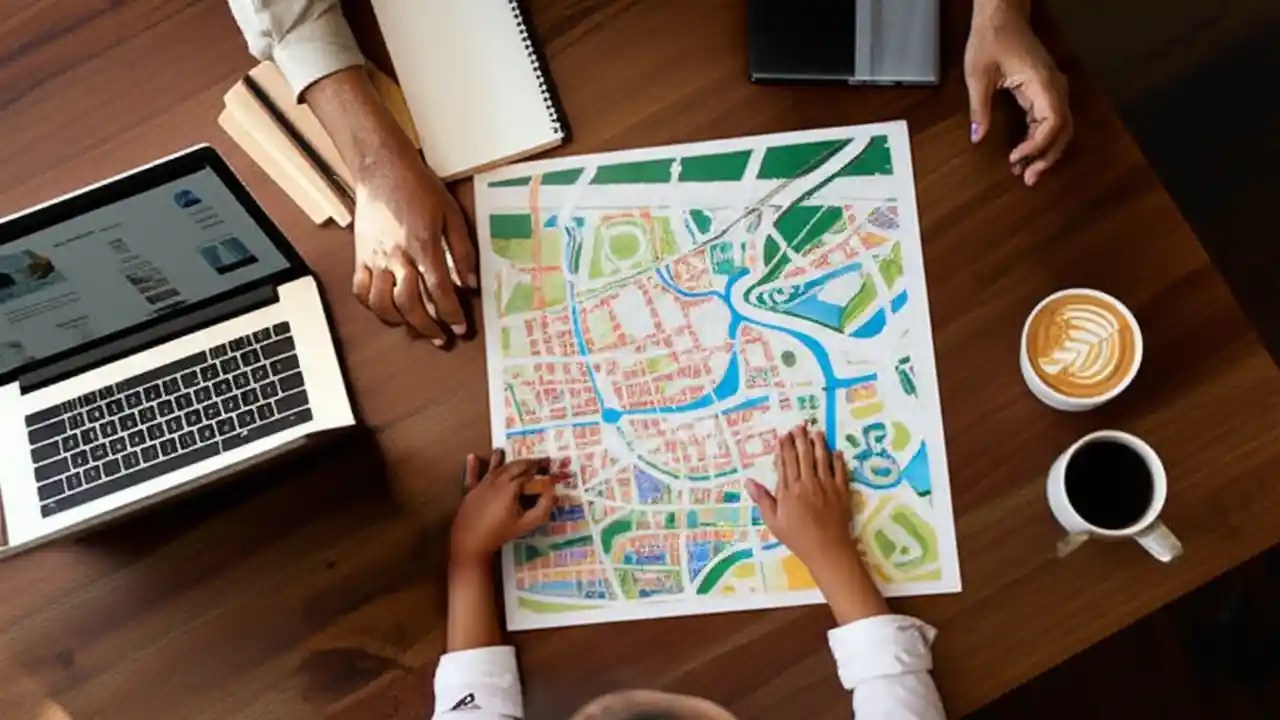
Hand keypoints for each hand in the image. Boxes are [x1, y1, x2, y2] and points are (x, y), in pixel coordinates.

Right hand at [350, 140, 478, 345]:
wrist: (383, 169)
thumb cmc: (418, 188)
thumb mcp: (452, 215)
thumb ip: (462, 251)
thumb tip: (470, 282)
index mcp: (423, 245)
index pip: (438, 291)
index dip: (451, 313)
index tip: (459, 327)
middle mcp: (396, 255)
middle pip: (409, 304)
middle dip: (427, 327)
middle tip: (441, 337)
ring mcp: (375, 257)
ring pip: (381, 304)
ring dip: (400, 321)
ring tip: (414, 327)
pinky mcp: (360, 256)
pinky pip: (361, 291)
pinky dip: (373, 306)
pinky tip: (387, 310)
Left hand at [450, 450, 557, 565]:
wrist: (471, 542)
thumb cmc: (501, 533)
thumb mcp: (526, 524)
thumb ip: (542, 508)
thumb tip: (552, 493)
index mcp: (511, 486)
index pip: (529, 473)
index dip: (541, 469)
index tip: (549, 467)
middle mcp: (496, 481)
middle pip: (513, 467)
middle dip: (526, 462)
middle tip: (536, 461)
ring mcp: (482, 484)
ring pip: (495, 468)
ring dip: (503, 459)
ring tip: (504, 450)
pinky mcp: (470, 491)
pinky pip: (472, 475)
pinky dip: (472, 465)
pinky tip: (471, 456)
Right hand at [748, 425, 888, 622]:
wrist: (827, 549)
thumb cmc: (797, 537)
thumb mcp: (773, 521)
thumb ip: (762, 500)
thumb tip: (748, 481)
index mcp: (789, 490)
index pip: (786, 462)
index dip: (785, 447)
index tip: (783, 436)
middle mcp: (807, 483)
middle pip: (803, 455)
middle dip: (800, 439)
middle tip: (799, 426)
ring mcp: (826, 486)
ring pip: (822, 459)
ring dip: (819, 444)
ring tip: (817, 432)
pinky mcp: (841, 491)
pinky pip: (840, 471)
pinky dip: (838, 460)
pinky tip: (836, 452)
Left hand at [965, 1, 1071, 186]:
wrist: (1000, 17)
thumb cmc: (992, 39)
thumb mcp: (978, 75)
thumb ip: (979, 108)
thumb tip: (977, 137)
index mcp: (1043, 83)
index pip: (1053, 123)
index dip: (1037, 146)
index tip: (1016, 158)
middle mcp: (1054, 87)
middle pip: (1063, 131)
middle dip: (1047, 157)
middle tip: (1028, 179)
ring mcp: (1051, 89)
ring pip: (1059, 128)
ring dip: (1045, 152)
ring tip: (1026, 173)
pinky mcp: (1042, 91)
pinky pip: (1048, 121)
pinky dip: (1039, 140)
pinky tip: (1023, 154)